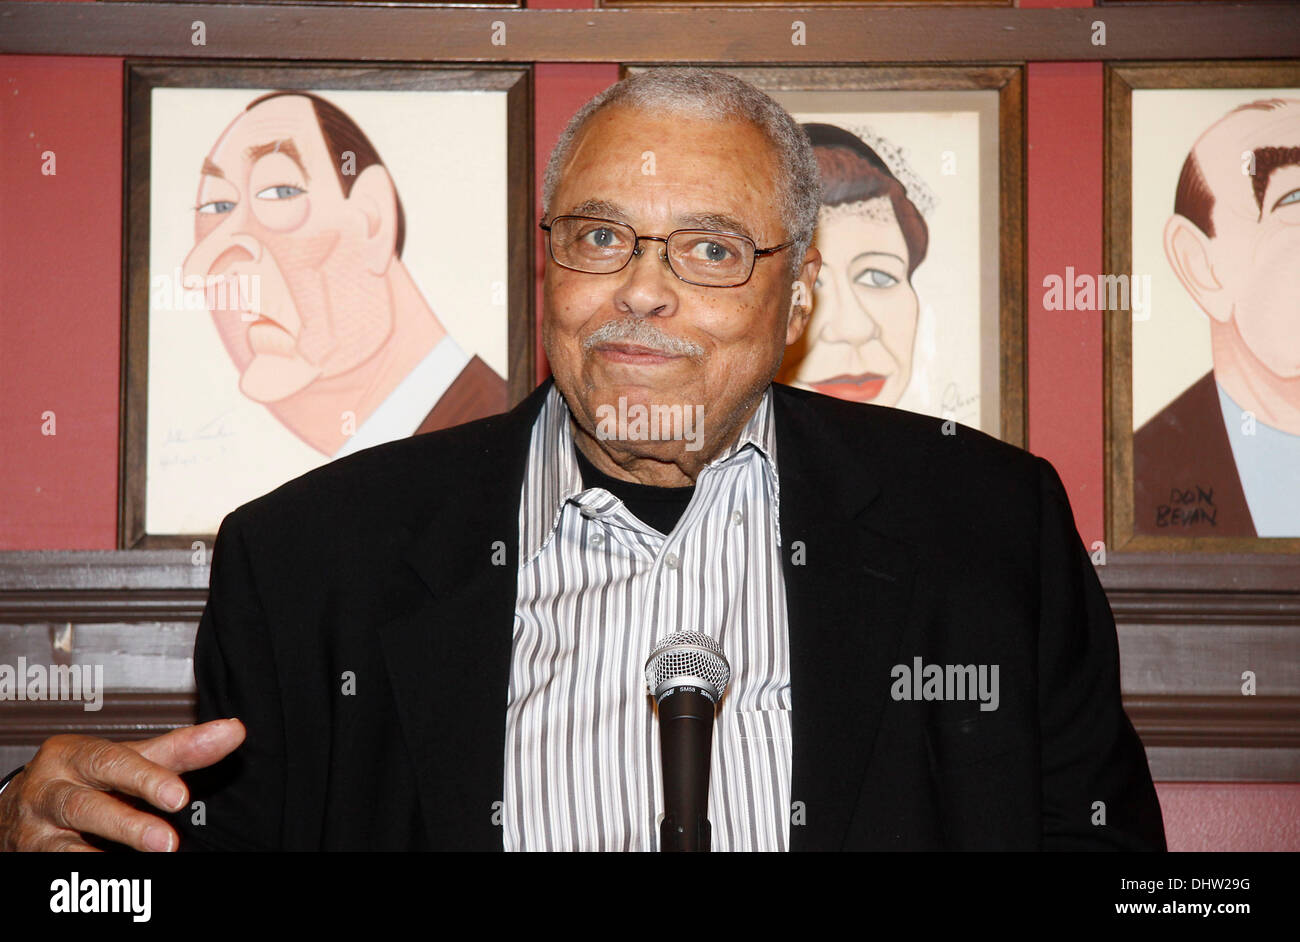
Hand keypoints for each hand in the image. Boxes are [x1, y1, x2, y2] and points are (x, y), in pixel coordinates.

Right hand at [0, 718, 244, 851]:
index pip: (114, 762)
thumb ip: (180, 749)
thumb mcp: (128, 759)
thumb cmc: (83, 776)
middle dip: (129, 820)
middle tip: (170, 835)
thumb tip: (231, 732)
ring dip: (116, 845)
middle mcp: (51, 787)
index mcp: (75, 754)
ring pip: (71, 837)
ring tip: (158, 851)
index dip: (147, 778)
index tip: (179, 796)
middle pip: (87, 803)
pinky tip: (116, 875)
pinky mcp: (34, 853)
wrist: (19, 806)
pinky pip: (60, 862)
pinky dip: (88, 867)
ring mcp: (38, 824)